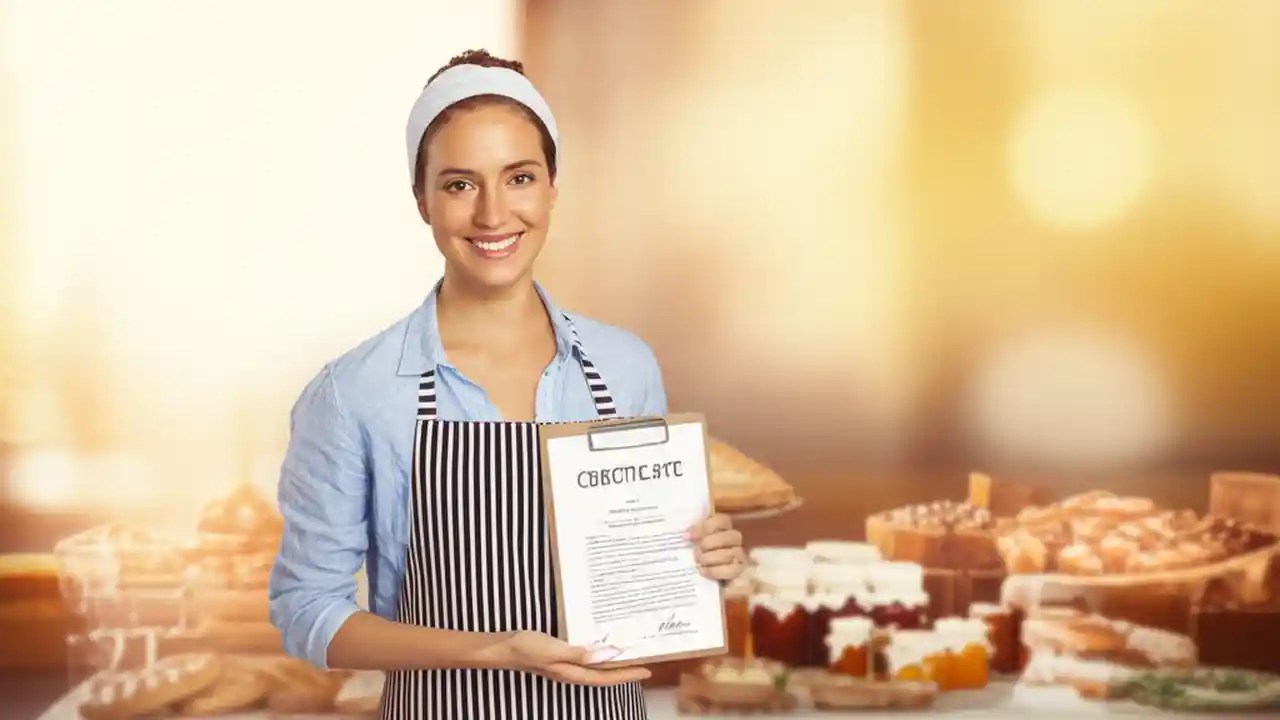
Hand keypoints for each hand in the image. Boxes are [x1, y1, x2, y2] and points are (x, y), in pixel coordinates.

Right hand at [482, 630, 650, 685]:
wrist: (504, 648)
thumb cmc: (528, 648)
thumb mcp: (555, 650)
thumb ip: (581, 654)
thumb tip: (608, 655)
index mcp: (573, 673)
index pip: (606, 677)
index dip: (627, 674)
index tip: (646, 670)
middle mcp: (572, 671)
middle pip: (604, 674)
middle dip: (625, 671)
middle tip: (645, 662)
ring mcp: (566, 665)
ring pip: (596, 668)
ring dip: (613, 663)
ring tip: (630, 655)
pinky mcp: (561, 657)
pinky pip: (586, 658)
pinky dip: (599, 654)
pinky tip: (602, 647)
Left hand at [688, 513, 744, 581]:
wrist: (702, 582)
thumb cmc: (695, 559)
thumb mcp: (692, 545)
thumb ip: (692, 536)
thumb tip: (686, 535)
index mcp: (722, 528)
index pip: (722, 520)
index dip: (705, 527)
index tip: (688, 536)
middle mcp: (734, 540)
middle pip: (728, 536)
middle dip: (709, 543)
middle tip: (696, 551)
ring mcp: (739, 555)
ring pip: (730, 553)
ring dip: (710, 558)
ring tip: (698, 563)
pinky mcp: (739, 572)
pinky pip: (732, 570)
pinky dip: (715, 571)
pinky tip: (703, 571)